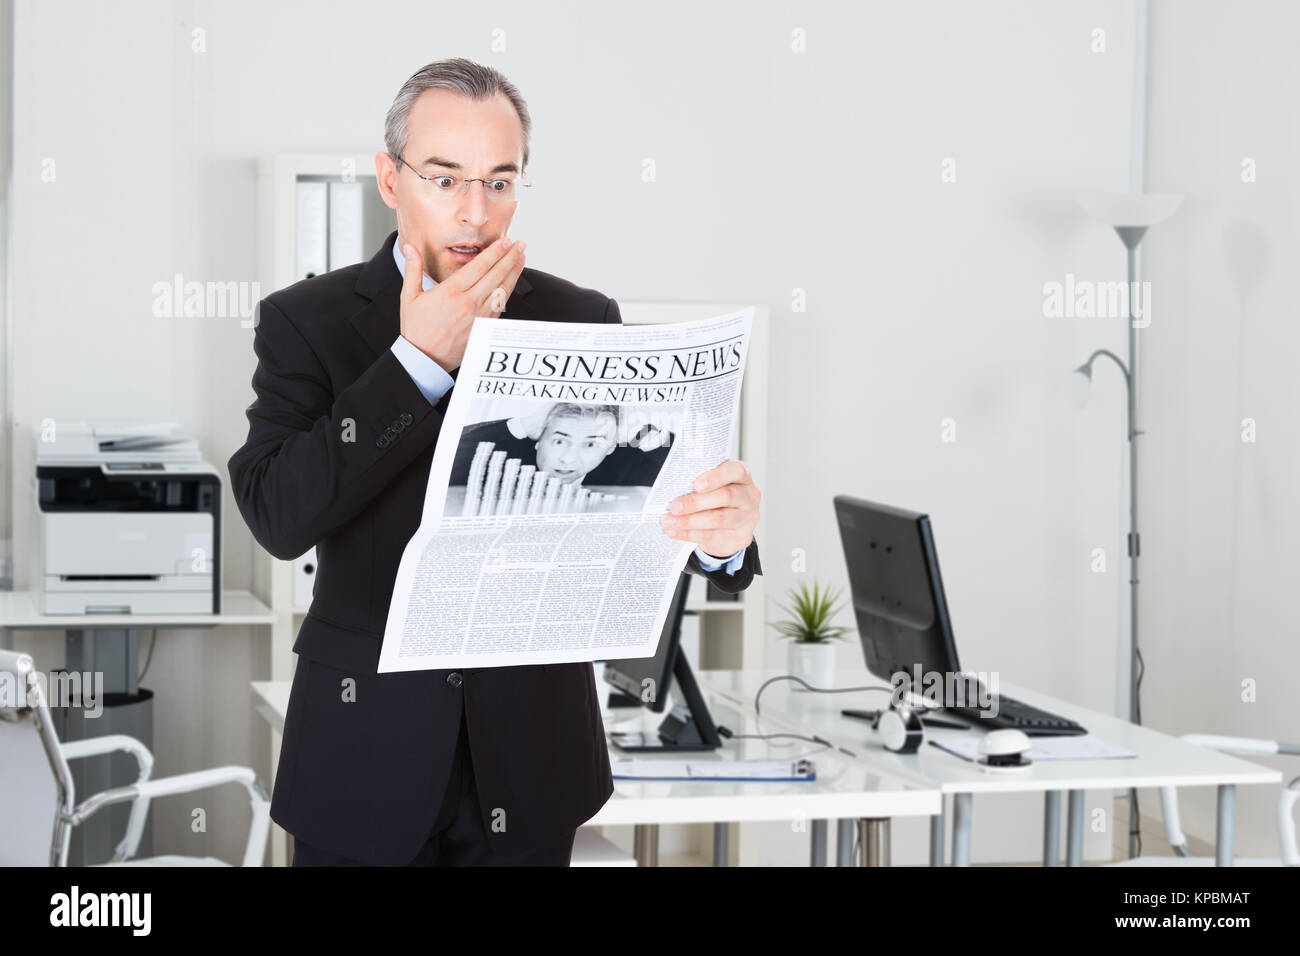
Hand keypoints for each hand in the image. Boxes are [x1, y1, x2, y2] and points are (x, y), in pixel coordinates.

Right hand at [399, 236, 525, 369]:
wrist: (425, 359)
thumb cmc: (417, 329)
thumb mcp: (410, 297)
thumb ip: (413, 269)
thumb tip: (409, 247)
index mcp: (450, 292)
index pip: (479, 266)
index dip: (495, 252)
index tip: (505, 242)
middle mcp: (468, 303)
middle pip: (495, 275)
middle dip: (510, 258)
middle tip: (520, 245)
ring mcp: (478, 316)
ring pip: (502, 290)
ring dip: (514, 273)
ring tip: (521, 259)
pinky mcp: (484, 328)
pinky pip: (500, 306)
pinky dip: (508, 291)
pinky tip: (511, 282)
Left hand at [660, 459, 759, 558]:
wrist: (730, 527)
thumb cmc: (718, 500)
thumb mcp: (713, 487)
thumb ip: (700, 484)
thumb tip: (674, 490)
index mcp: (742, 477)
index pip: (735, 470)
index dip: (716, 477)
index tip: (696, 485)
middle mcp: (749, 496)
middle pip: (725, 496)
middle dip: (696, 502)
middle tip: (674, 506)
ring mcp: (747, 518)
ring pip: (718, 519)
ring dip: (690, 521)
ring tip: (669, 521)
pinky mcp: (740, 537)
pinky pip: (713, 536)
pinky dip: (690, 534)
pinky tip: (675, 531)